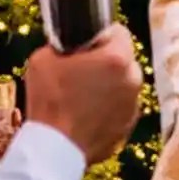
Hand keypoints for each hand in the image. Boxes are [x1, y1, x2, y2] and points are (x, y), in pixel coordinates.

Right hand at [24, 24, 141, 164]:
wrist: (55, 146)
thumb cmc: (48, 100)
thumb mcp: (44, 58)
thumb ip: (65, 45)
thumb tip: (73, 46)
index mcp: (117, 58)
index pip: (119, 32)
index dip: (101, 36)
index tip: (88, 44)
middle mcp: (133, 79)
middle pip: (123, 60)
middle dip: (107, 61)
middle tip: (82, 70)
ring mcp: (134, 104)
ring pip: (124, 84)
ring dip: (109, 85)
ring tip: (83, 94)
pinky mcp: (130, 124)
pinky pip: (121, 106)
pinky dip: (109, 106)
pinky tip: (88, 112)